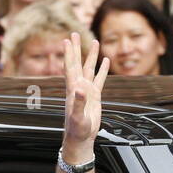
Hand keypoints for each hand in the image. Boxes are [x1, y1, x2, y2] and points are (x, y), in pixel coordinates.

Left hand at [61, 32, 108, 162]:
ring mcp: (87, 90)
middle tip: (75, 33)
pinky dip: (102, 69)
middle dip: (76, 48)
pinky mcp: (95, 96)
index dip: (68, 53)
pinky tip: (106, 60)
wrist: (81, 138)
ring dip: (91, 55)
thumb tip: (79, 89)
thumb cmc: (77, 130)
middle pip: (78, 63)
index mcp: (73, 89)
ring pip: (89, 68)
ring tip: (94, 41)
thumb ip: (79, 103)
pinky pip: (99, 79)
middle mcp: (78, 87)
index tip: (66, 40)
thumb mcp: (78, 117)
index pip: (70, 67)